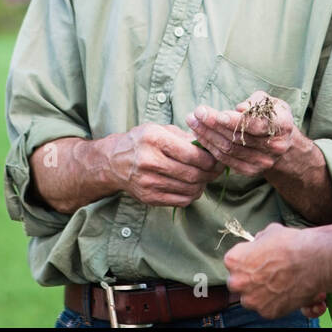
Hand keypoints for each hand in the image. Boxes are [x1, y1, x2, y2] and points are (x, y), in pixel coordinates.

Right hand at [105, 123, 222, 207]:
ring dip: (203, 184)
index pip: (191, 154)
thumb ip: (185, 137)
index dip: (210, 158)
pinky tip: (194, 187)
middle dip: (211, 173)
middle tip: (218, 169)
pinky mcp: (149, 197)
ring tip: (207, 177)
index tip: (217, 158)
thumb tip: (211, 146)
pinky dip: (192, 195)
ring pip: (189, 188)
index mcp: (154, 139)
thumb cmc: (142, 142)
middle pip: (193, 173)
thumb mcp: (160, 130)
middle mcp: (149, 161)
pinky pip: (180, 201)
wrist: (113, 162)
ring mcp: (148, 182)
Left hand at [187, 92, 296, 176]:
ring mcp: (263, 162)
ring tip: (192, 121)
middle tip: (197, 112)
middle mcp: (275, 147)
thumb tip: (239, 108)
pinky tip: (199, 135)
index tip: (218, 114)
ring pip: (229, 149)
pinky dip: (210, 147)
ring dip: (207, 135)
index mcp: (283, 127)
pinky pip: (226, 160)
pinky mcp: (251, 170)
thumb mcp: (269, 102)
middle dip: (214, 124)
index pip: (257, 125)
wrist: (281, 141)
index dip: (236, 121)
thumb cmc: (271, 115)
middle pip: (239, 138)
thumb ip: (255, 102)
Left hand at [223, 223, 322, 318]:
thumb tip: (258, 244)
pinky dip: (274, 302)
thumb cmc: (290, 244)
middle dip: (249, 280)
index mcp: (233, 261)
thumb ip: (258, 242)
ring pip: (251, 298)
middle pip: (238, 283)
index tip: (256, 260)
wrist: (311, 261)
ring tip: (278, 283)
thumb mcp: (269, 232)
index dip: (246, 260)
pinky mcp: (266, 312)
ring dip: (260, 293)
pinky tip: (285, 291)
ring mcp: (252, 300)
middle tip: (266, 274)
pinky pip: (267, 307)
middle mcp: (237, 282)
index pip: (233, 262)